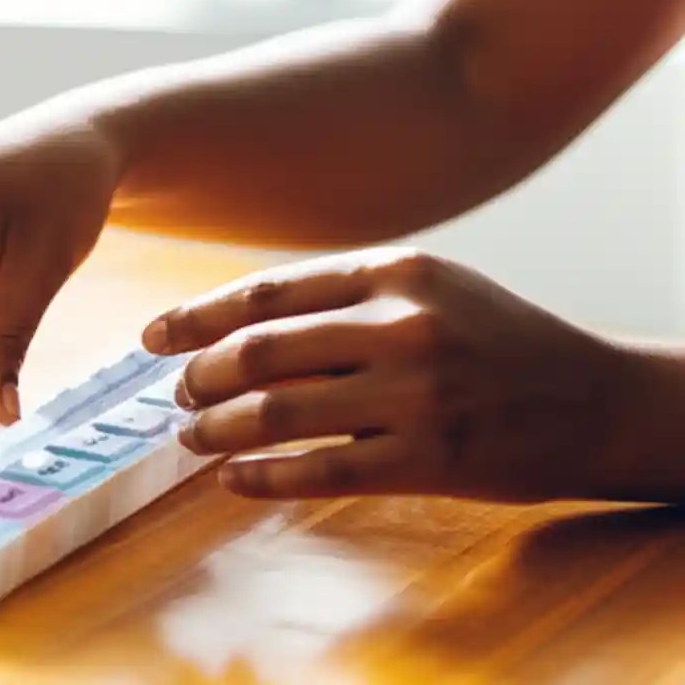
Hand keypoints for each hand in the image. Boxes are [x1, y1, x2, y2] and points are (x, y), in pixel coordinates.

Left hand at [143, 247, 632, 502]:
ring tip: (191, 434)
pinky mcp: (429, 458)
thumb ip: (345, 296)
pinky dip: (261, 477)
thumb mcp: (431, 287)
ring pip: (277, 412)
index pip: (267, 291)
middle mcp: (403, 325)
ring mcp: (417, 395)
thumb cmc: (498, 339)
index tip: (154, 336)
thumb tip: (238, 324)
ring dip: (217, 428)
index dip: (198, 317)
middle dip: (200, 376)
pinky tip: (232, 479)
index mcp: (397, 271)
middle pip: (261, 351)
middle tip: (176, 393)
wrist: (596, 398)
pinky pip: (319, 470)